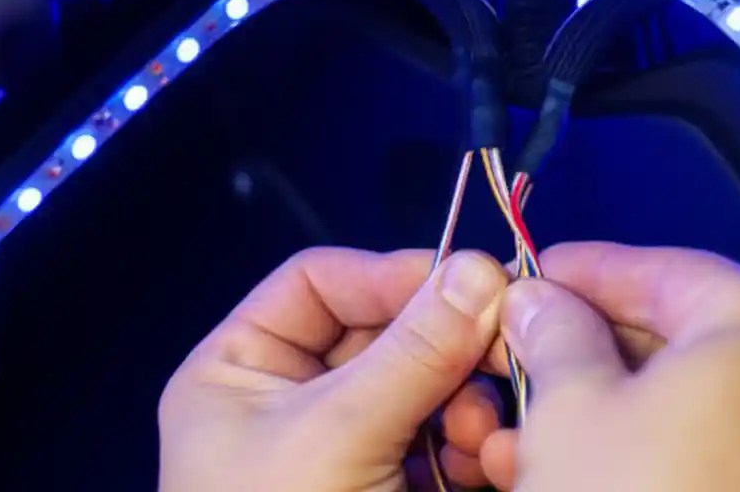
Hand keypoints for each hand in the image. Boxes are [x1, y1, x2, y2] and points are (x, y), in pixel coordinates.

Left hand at [157, 247, 508, 491]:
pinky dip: (469, 447)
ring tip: (479, 433)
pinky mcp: (389, 489)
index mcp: (239, 370)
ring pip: (423, 387)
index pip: (319, 284)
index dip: (389, 276)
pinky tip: (486, 463)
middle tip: (501, 350)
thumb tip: (482, 269)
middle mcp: (289, 399)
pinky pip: (439, 442)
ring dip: (464, 401)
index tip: (465, 283)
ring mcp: (344, 447)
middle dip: (443, 348)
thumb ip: (411, 352)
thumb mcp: (335, 435)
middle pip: (383, 333)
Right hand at [477, 242, 739, 490]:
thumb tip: (539, 299)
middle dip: (586, 347)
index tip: (526, 275)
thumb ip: (554, 330)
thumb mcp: (570, 407)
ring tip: (514, 428)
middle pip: (686, 337)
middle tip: (515, 352)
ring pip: (696, 405)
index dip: (585, 269)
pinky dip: (649, 451)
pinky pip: (718, 455)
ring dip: (604, 407)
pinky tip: (568, 470)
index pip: (669, 270)